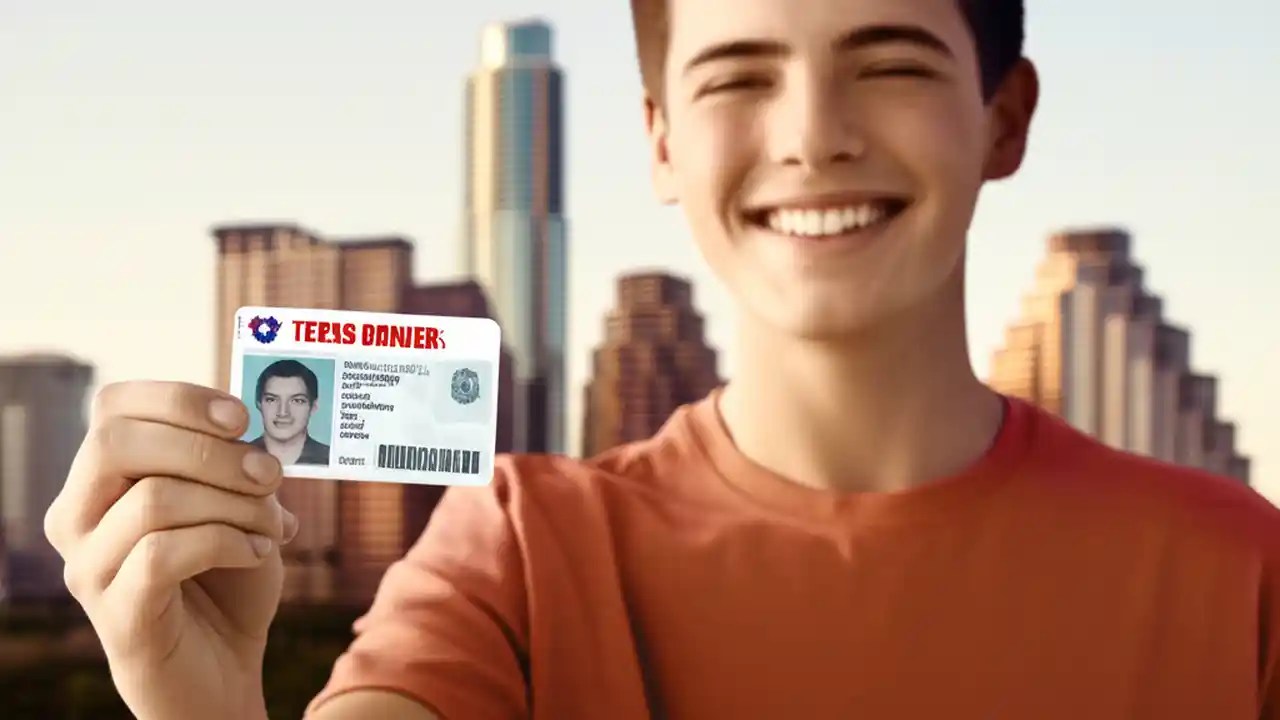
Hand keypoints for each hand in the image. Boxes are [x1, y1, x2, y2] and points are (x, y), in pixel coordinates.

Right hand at [44, 381, 297, 719]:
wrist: (220, 670)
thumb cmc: (226, 579)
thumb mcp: (239, 506)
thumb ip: (238, 464)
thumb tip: (254, 432)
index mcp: (101, 479)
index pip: (113, 406)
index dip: (179, 399)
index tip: (241, 418)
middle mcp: (77, 518)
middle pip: (117, 442)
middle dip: (208, 450)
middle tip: (269, 474)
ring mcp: (89, 568)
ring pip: (153, 498)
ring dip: (233, 504)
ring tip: (272, 526)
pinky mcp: (117, 614)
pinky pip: (165, 553)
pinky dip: (227, 543)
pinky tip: (259, 554)